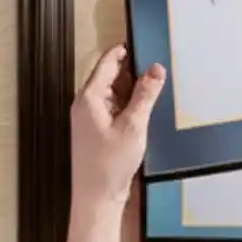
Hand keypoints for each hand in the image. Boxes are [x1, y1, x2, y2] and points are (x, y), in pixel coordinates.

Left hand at [61, 44, 165, 241]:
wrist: (96, 199)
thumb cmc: (108, 165)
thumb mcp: (134, 126)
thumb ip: (145, 95)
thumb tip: (155, 69)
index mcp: (89, 99)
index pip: (106, 65)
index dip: (122, 52)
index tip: (137, 41)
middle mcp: (86, 107)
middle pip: (109, 78)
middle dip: (130, 71)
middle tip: (153, 64)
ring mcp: (90, 121)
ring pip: (112, 95)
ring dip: (131, 91)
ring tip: (153, 87)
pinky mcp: (97, 134)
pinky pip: (113, 110)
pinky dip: (128, 107)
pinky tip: (143, 112)